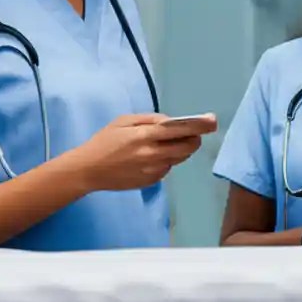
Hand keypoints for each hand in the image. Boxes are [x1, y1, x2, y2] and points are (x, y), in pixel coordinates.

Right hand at [71, 113, 217, 191]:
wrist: (88, 170)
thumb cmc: (105, 141)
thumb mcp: (124, 121)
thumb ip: (150, 119)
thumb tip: (172, 122)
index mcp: (145, 136)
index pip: (180, 130)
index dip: (199, 126)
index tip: (212, 121)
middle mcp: (152, 154)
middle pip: (187, 147)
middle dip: (194, 138)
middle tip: (191, 133)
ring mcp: (153, 170)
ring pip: (180, 158)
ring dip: (180, 149)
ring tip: (165, 143)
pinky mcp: (151, 181)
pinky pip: (168, 167)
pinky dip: (166, 160)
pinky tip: (151, 157)